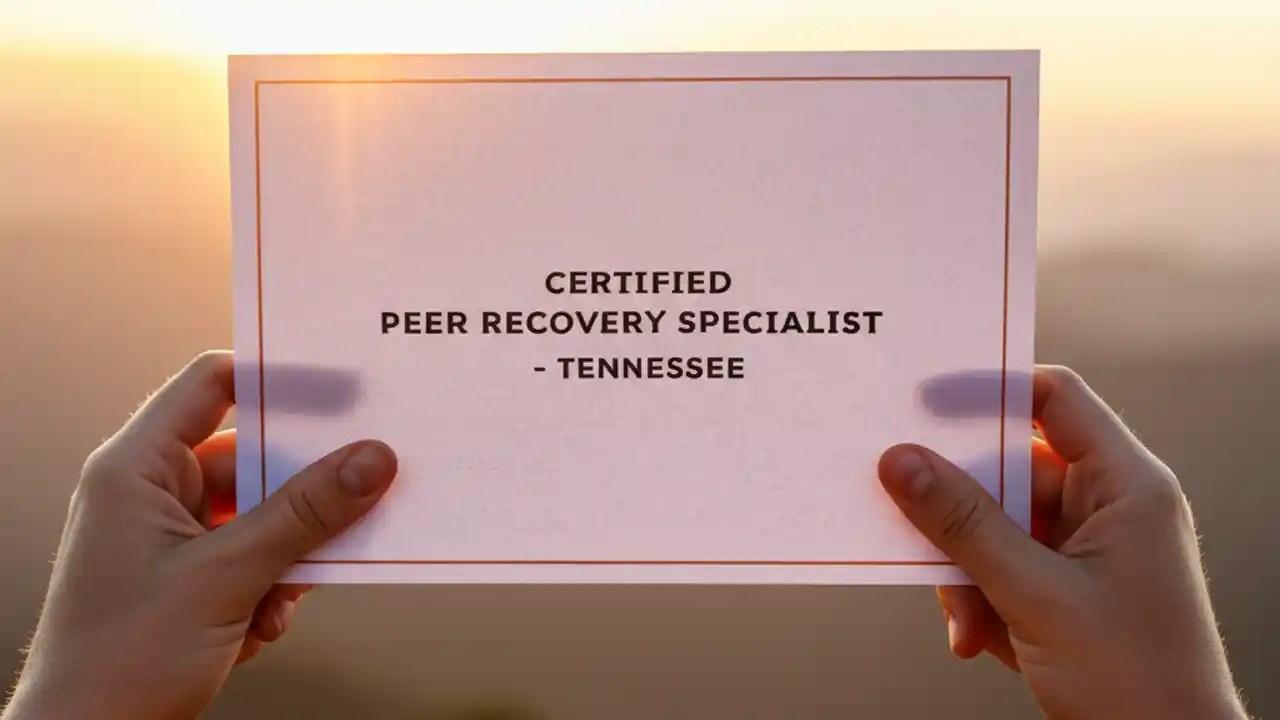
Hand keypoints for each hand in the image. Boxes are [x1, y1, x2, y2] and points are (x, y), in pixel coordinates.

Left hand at [3, 351, 397, 719]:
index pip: (211, 383)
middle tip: (358, 493)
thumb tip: (373, 458)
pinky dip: (269, 586)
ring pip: (259, 512)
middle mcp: (149, 491)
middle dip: (300, 491)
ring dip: (286, 553)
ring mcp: (167, 536)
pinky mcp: (185, 577)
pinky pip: (251, 555)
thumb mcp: (227, 578)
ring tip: (283, 595)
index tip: (345, 386)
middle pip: (250, 455)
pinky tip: (261, 626)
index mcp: (136, 467)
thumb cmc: (120, 660)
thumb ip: (305, 514)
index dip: (278, 377)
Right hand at [879, 366, 1246, 719]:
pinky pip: (1004, 565)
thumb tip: (901, 461)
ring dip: (967, 572)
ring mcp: (1089, 547)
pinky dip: (981, 598)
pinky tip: (980, 639)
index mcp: (1127, 485)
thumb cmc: (1135, 680)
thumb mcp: (1033, 595)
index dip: (987, 392)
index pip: (1054, 399)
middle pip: (1010, 469)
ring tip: (966, 621)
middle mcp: (1111, 506)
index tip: (922, 401)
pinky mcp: (1068, 586)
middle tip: (922, 535)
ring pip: (998, 524)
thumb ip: (963, 524)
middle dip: (963, 516)